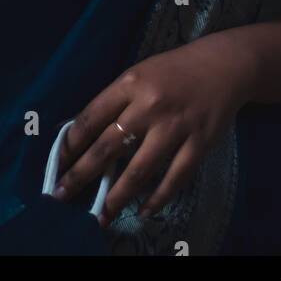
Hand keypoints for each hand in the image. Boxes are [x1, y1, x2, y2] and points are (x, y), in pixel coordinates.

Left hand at [52, 30, 256, 226]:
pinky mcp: (199, 143)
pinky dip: (158, 197)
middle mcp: (150, 105)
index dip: (71, 144)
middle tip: (61, 195)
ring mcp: (176, 126)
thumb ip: (115, 101)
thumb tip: (82, 133)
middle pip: (108, 146)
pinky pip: (175, 177)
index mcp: (131, 83)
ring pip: (139, 169)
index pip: (92, 117)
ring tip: (101, 215)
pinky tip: (144, 210)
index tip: (56, 164)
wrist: (223, 66)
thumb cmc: (173, 71)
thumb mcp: (139, 75)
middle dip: (82, 174)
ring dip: (117, 196)